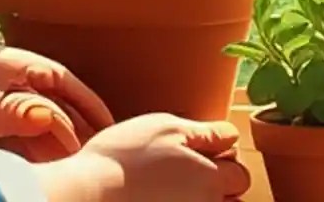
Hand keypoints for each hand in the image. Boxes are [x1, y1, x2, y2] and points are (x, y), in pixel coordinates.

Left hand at [0, 14, 112, 160]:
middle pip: (64, 108)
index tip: (115, 130)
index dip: (96, 112)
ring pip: (45, 120)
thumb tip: (59, 122)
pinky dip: (37, 144)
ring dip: (60, 140)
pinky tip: (42, 159)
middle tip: (102, 153)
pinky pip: (24, 129)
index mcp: (33, 71)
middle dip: (83, 129)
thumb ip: (22, 113)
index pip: (76, 93)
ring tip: (77, 161)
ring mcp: (10, 95)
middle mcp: (26, 81)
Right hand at [36, 114, 250, 201]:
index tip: (198, 156)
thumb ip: (206, 134)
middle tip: (184, 176)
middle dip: (217, 188)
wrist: (82, 197)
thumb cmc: (122, 160)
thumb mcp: (166, 128)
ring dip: (200, 198)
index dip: (222, 161)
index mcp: (212, 181)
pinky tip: (155, 198)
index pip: (240, 175)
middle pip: (230, 200)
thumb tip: (232, 137)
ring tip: (170, 191)